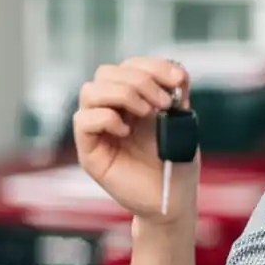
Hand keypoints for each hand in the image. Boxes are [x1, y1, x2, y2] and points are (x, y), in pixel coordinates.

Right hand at [73, 57, 197, 223]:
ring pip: (90, 90)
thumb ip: (177, 95)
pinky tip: (126, 131)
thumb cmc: (175, 162)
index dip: (152, 66)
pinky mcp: (89, 151)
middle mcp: (111, 110)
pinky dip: (106, 118)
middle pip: (106, 72)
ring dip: (123, 94)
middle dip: (140, 80)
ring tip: (146, 114)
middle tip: (164, 103)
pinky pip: (82, 120)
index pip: (129, 66)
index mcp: (133, 99)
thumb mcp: (182, 122)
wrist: (172, 199)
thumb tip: (178, 72)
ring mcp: (98, 130)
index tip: (179, 80)